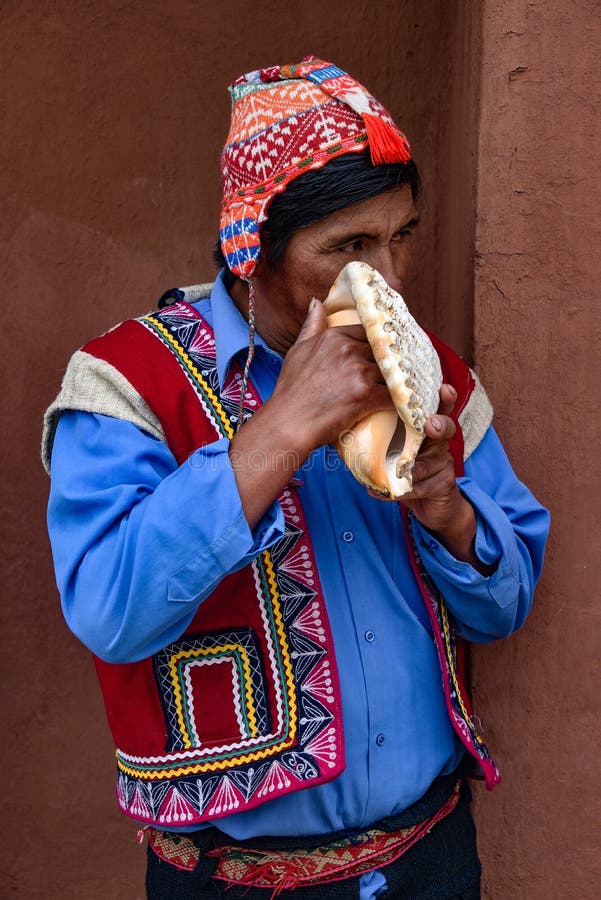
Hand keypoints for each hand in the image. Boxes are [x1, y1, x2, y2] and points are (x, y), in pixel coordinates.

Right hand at [267, 298, 394, 455]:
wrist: (288, 424)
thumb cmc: (290, 391)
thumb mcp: (297, 351)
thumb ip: (311, 326)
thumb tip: (317, 303)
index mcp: (334, 337)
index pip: (368, 333)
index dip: (377, 345)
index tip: (383, 355)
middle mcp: (348, 349)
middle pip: (382, 352)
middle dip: (389, 363)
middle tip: (398, 374)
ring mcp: (359, 371)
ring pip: (391, 372)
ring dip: (397, 382)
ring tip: (402, 390)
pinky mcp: (367, 394)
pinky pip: (393, 394)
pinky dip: (399, 402)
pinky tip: (401, 405)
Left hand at [399, 384, 481, 566]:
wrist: (431, 507)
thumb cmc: (406, 471)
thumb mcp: (394, 451)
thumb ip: (381, 438)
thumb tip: (346, 428)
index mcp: (427, 429)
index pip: (436, 408)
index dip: (443, 398)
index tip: (444, 388)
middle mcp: (440, 442)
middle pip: (446, 427)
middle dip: (439, 424)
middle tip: (430, 425)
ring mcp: (445, 463)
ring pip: (428, 463)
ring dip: (409, 469)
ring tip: (394, 472)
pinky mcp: (445, 484)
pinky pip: (421, 486)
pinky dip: (401, 492)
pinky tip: (384, 493)